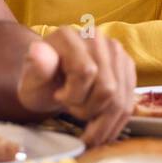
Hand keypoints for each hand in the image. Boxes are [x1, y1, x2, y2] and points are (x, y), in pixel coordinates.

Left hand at [16, 28, 134, 145]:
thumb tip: (38, 50)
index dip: (73, 95)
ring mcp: (116, 50)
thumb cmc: (41, 84)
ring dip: (102, 119)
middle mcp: (96, 37)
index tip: (58, 97)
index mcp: (69, 36)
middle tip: (72, 110)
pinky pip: (130, 100)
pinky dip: (116, 120)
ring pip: (121, 98)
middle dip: (88, 110)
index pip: (86, 71)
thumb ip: (36, 69)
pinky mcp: (127, 65)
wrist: (53, 83)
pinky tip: (101, 126)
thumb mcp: (31, 82)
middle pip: (107, 87)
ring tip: (85, 117)